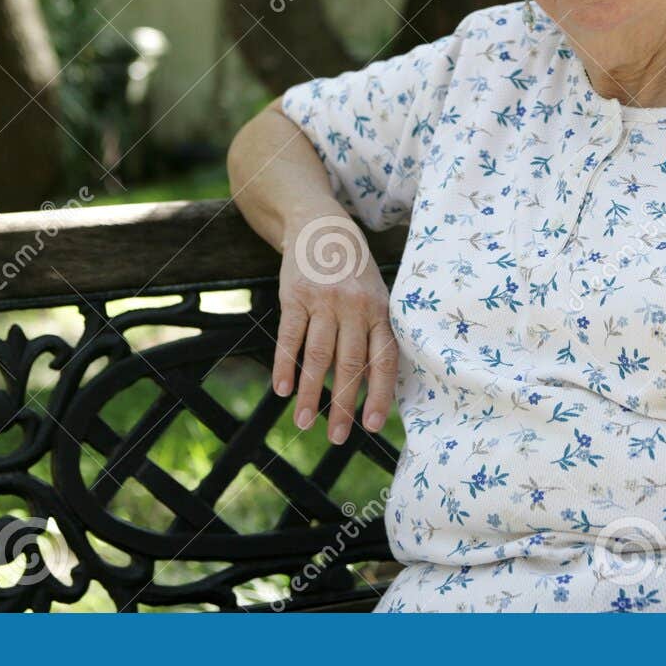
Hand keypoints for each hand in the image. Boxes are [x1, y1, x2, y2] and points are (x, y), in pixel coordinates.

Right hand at [273, 213, 397, 443]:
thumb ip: (374, 335)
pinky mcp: (296, 295)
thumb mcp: (376, 296)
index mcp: (380, 312)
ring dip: (310, 393)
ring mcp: (325, 301)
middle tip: (337, 438)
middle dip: (343, 405)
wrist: (322, 226)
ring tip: (303, 423)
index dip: (379, 395)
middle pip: (350, 365)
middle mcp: (356, 307)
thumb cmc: (354, 271)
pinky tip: (282, 389)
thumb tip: (370, 388)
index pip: (384, 361)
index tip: (372, 427)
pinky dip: (285, 365)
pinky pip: (290, 337)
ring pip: (318, 356)